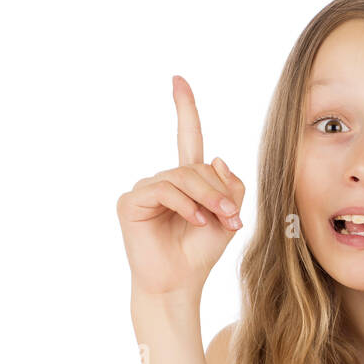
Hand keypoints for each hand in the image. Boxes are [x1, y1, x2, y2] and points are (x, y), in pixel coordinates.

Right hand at [116, 75, 244, 299]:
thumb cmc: (200, 253)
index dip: (185, 109)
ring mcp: (144, 189)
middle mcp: (163, 180)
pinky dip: (184, 204)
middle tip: (234, 217)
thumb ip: (231, 186)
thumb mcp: (228, 217)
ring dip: (207, 198)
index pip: (187, 138)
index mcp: (185, 181)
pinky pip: (163, 190)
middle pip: (195, 166)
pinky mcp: (130, 202)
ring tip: (220, 221)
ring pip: (182, 176)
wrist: (179, 283)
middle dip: (218, 189)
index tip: (178, 79)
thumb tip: (216, 157)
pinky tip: (195, 220)